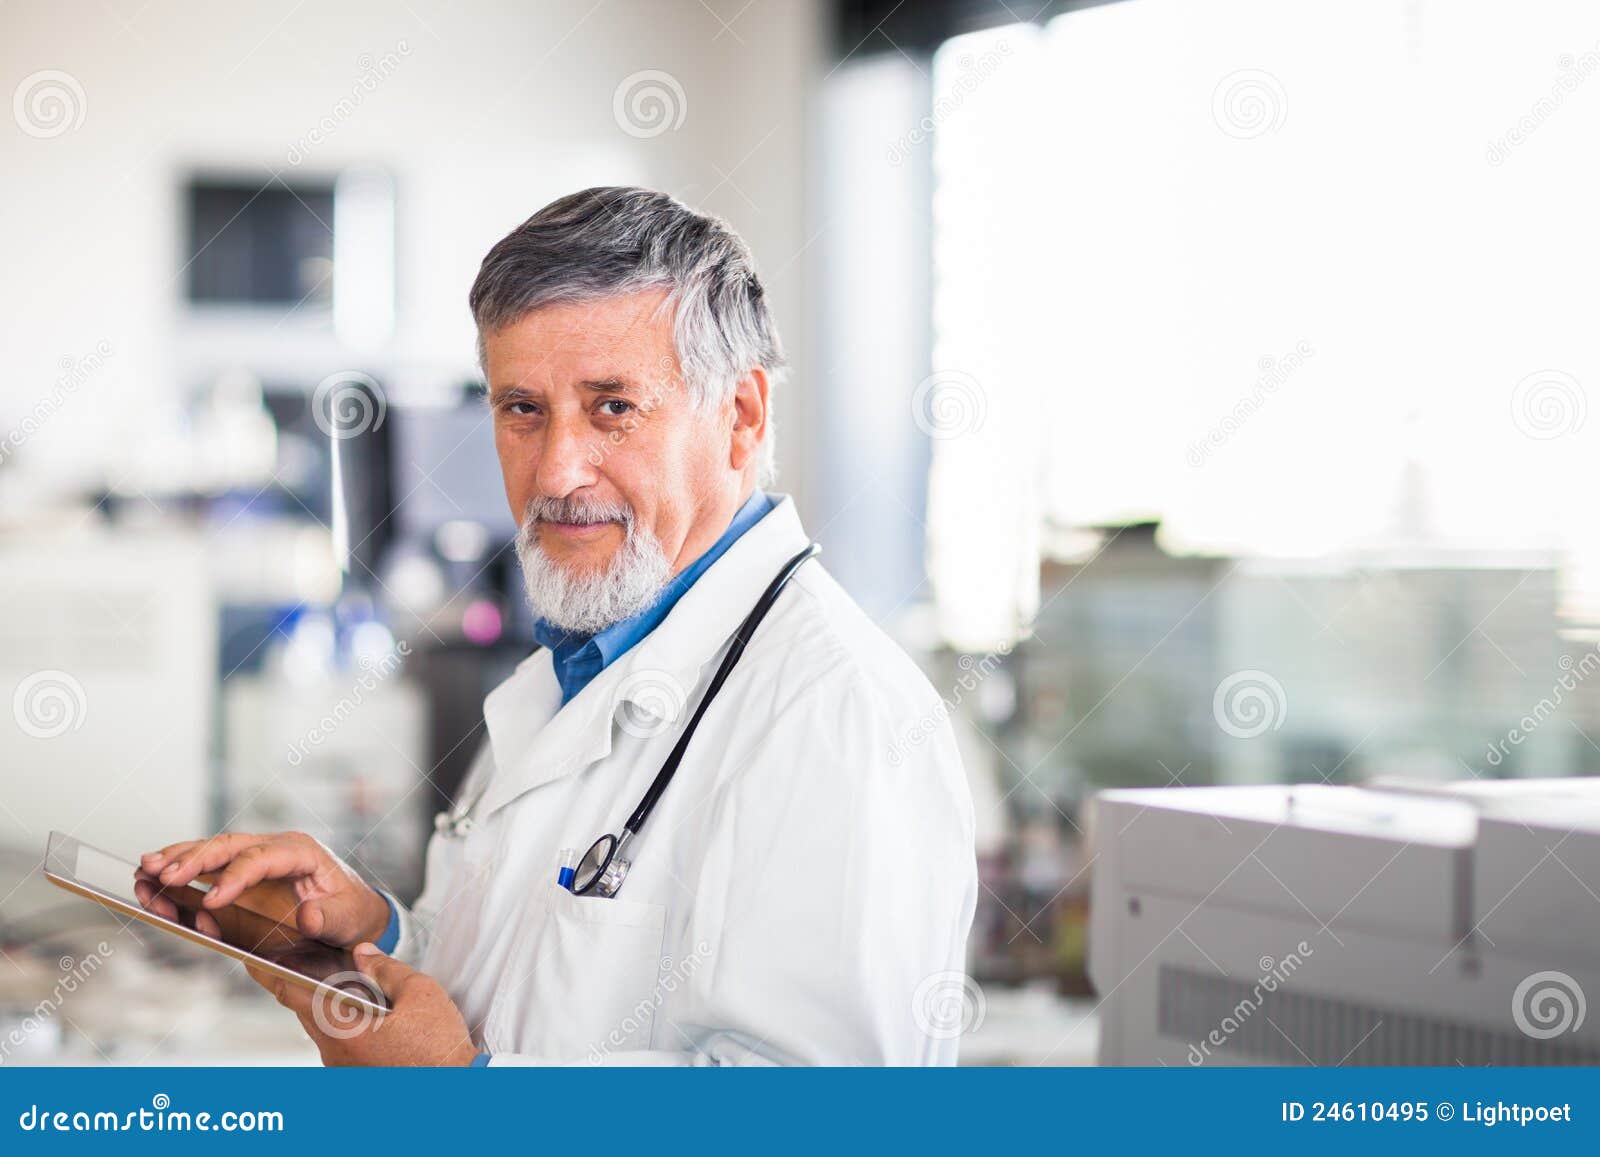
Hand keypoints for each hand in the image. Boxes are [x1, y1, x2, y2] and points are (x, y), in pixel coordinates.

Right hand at [139, 832, 390, 947]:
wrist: (353, 911)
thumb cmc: (351, 911)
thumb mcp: (348, 916)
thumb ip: (331, 917)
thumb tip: (308, 917)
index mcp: (301, 852)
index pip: (261, 858)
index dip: (234, 878)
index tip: (211, 902)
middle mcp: (274, 847)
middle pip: (229, 846)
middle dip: (194, 860)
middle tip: (160, 875)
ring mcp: (256, 857)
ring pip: (212, 851)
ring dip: (177, 860)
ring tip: (145, 871)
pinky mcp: (242, 873)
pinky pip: (208, 868)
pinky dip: (180, 872)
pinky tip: (153, 878)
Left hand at [245, 943, 477, 1066]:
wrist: (456, 1092)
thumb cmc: (439, 1049)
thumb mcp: (421, 995)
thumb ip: (387, 969)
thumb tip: (363, 953)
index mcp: (344, 1029)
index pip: (294, 994)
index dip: (271, 973)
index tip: (251, 958)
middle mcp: (335, 1053)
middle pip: (307, 1011)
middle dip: (302, 984)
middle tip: (298, 959)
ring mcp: (343, 1069)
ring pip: (325, 1029)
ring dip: (329, 1005)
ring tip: (344, 981)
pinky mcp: (356, 1078)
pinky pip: (340, 1044)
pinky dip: (344, 1023)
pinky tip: (366, 1012)